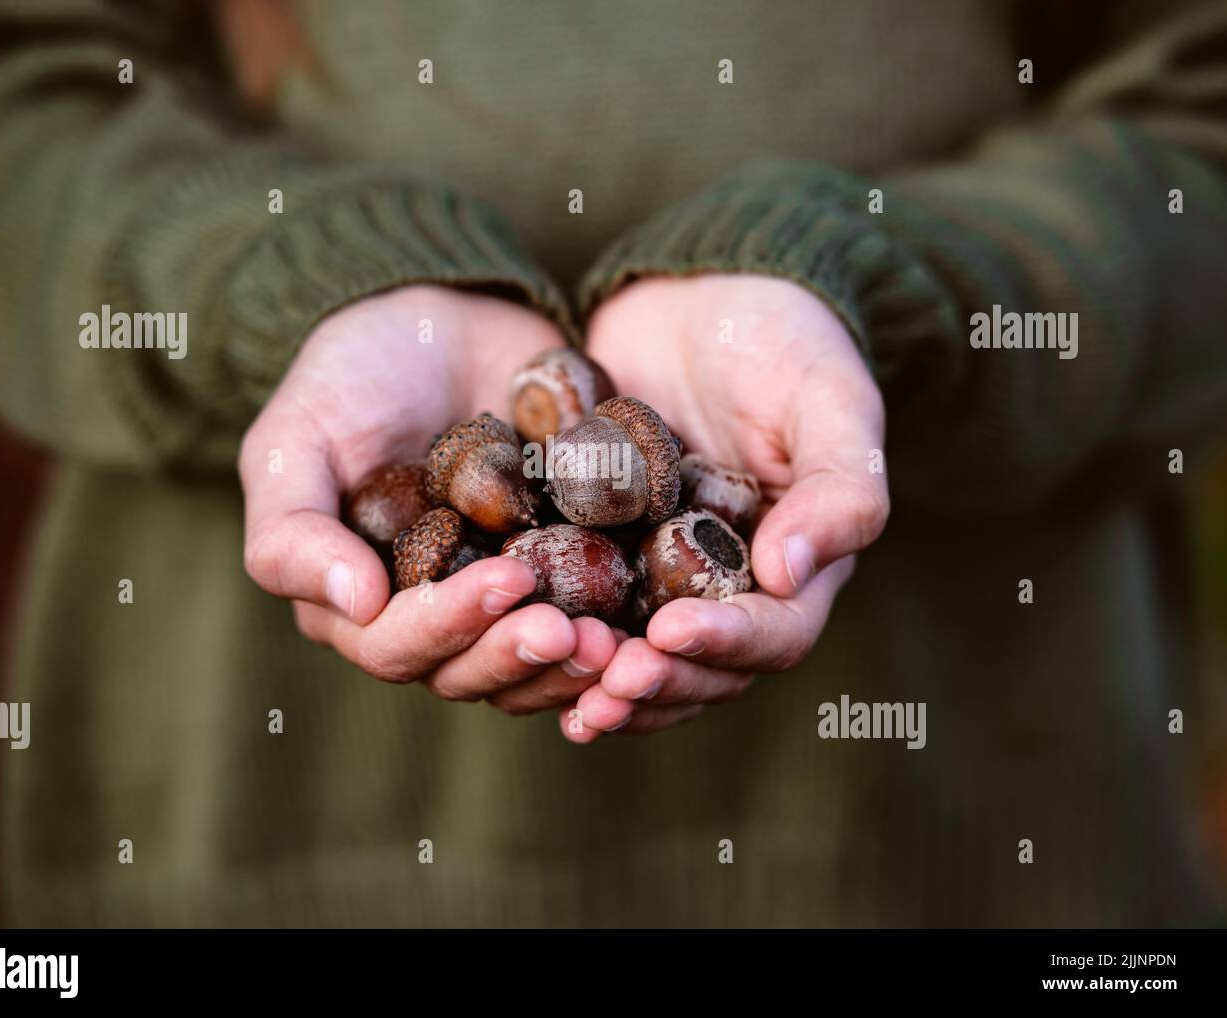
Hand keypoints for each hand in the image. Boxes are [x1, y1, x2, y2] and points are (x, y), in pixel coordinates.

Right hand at [239, 285, 615, 710]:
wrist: (440, 318)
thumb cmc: (350, 376)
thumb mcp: (293, 441)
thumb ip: (293, 531)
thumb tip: (354, 607)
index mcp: (358, 602)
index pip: (396, 645)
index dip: (448, 625)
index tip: (507, 581)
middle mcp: (430, 616)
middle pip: (469, 672)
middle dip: (519, 656)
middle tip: (573, 632)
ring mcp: (501, 600)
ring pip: (531, 667)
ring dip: (571, 665)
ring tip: (617, 644)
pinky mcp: (561, 573)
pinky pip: (590, 622)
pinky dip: (617, 633)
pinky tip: (648, 622)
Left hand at [566, 274, 887, 738]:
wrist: (699, 296)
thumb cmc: (784, 339)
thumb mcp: (829, 398)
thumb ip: (839, 486)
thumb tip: (792, 575)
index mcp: (799, 563)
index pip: (776, 632)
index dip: (727, 643)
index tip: (671, 631)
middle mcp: (730, 588)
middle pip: (703, 668)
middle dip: (656, 680)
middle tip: (605, 679)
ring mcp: (660, 577)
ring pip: (640, 658)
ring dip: (603, 680)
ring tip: (559, 671)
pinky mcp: (601, 555)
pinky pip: (582, 613)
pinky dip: (556, 641)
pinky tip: (514, 647)